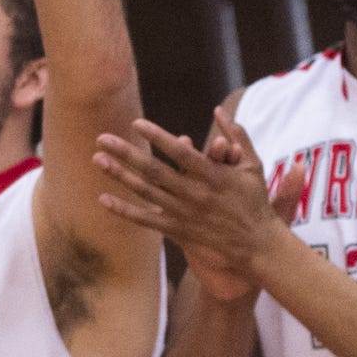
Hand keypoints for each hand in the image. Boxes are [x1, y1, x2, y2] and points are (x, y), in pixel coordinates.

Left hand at [95, 115, 302, 300]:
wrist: (258, 246)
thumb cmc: (255, 202)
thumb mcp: (253, 166)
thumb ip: (237, 136)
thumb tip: (219, 110)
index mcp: (213, 175)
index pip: (181, 153)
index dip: (158, 137)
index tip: (137, 123)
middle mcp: (195, 194)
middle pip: (154, 171)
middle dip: (126, 153)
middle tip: (102, 138)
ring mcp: (185, 214)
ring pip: (146, 193)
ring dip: (120, 176)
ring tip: (98, 160)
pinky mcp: (179, 231)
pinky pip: (147, 220)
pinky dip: (124, 211)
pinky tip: (104, 199)